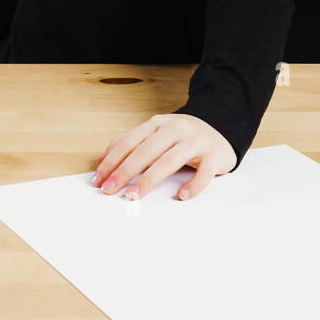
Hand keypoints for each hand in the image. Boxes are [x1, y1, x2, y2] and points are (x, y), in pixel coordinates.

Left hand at [92, 114, 236, 200]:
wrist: (221, 130)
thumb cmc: (183, 138)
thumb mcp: (156, 134)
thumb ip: (132, 145)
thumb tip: (101, 161)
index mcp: (158, 123)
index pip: (129, 141)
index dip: (112, 161)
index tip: (99, 179)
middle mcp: (176, 129)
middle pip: (146, 151)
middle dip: (124, 171)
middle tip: (109, 189)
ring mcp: (196, 141)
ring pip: (169, 160)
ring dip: (149, 180)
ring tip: (133, 195)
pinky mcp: (214, 155)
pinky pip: (204, 172)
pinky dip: (193, 185)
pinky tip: (182, 196)